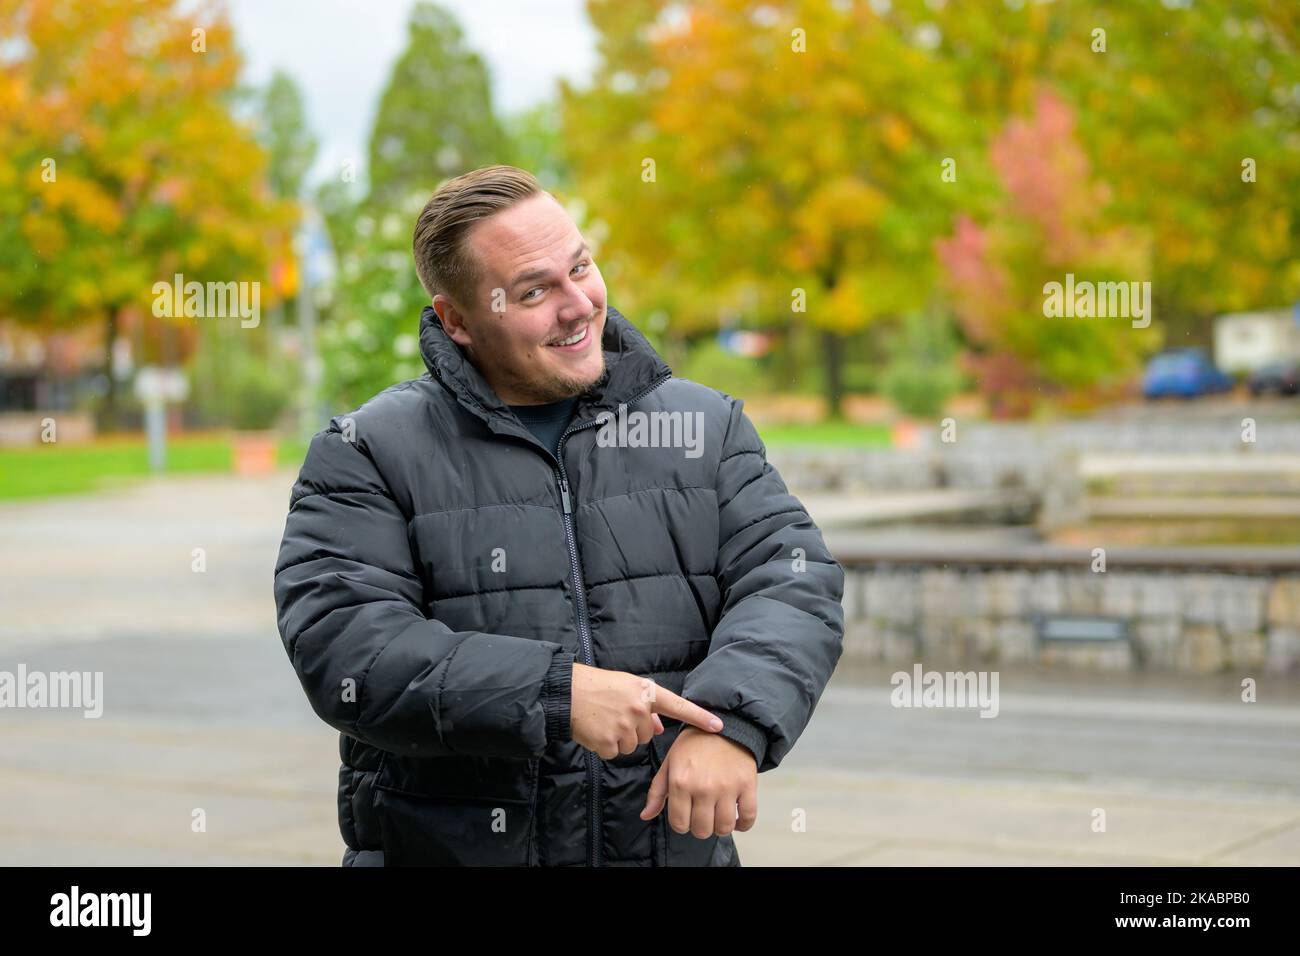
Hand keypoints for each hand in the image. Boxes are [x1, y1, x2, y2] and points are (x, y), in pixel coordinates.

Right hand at [570, 663, 723, 759]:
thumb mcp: (626, 687)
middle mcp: (639, 709)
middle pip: (648, 734)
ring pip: (632, 745)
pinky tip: (595, 730)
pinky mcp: (610, 743)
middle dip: (634, 729)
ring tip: (603, 720)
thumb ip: (646, 705)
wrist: (567, 693)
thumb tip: (661, 727)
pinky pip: (614, 752)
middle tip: (614, 715)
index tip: (719, 726)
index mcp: (645, 692)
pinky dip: (605, 746)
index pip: (678, 706)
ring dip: (619, 739)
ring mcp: (625, 727)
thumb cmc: (597, 686)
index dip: (699, 717)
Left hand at [639, 726, 757, 838]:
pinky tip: (737, 819)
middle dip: (700, 827)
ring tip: (718, 817)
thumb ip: (657, 792)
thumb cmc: (693, 746)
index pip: (679, 824)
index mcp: (681, 783)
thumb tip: (646, 816)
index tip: (687, 817)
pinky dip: (744, 824)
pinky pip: (748, 817)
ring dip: (720, 827)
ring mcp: (727, 788)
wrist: (724, 724)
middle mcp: (703, 788)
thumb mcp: (670, 763)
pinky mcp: (747, 785)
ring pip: (724, 828)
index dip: (682, 825)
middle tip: (703, 816)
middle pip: (702, 830)